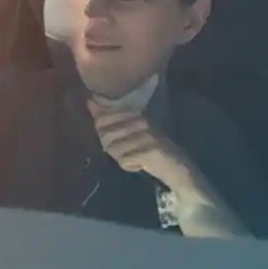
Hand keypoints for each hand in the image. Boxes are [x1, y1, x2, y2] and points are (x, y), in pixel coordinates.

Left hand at [88, 102, 211, 202]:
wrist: (177, 168)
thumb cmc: (150, 150)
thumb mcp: (129, 132)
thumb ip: (110, 119)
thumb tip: (90, 101)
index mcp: (134, 113)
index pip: (102, 119)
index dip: (103, 133)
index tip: (117, 141)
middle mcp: (140, 120)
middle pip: (105, 134)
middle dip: (111, 148)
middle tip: (127, 152)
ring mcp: (146, 134)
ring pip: (113, 148)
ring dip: (121, 158)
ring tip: (135, 158)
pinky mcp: (150, 149)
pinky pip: (124, 160)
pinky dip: (129, 166)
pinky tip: (140, 165)